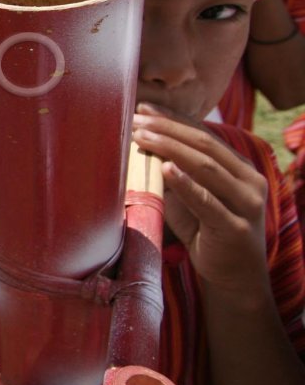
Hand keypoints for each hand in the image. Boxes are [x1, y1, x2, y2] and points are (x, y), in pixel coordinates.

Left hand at [131, 103, 268, 298]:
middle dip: (167, 129)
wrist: (234, 277)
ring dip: (170, 147)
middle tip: (135, 119)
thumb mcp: (190, 198)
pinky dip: (186, 183)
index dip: (174, 119)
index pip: (205, 134)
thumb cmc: (207, 232)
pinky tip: (165, 168)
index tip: (142, 107)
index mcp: (240, 168)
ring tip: (141, 136)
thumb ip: (176, 174)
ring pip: (206, 167)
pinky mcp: (236, 228)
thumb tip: (139, 145)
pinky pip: (208, 201)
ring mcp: (247, 203)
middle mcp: (249, 180)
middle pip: (205, 145)